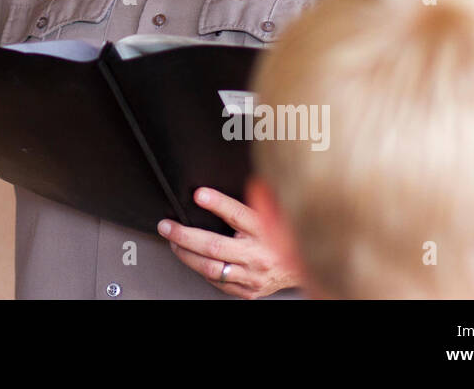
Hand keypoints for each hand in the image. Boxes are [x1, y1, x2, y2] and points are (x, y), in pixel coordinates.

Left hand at [157, 187, 299, 298]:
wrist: (307, 266)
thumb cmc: (284, 235)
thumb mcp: (273, 212)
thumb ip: (256, 199)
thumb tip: (231, 183)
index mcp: (266, 231)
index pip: (238, 215)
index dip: (217, 203)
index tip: (198, 194)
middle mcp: (258, 255)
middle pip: (214, 246)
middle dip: (184, 235)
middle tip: (167, 226)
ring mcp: (252, 276)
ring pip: (210, 268)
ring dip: (185, 254)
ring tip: (173, 242)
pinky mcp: (248, 291)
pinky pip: (217, 282)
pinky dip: (201, 270)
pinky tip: (192, 259)